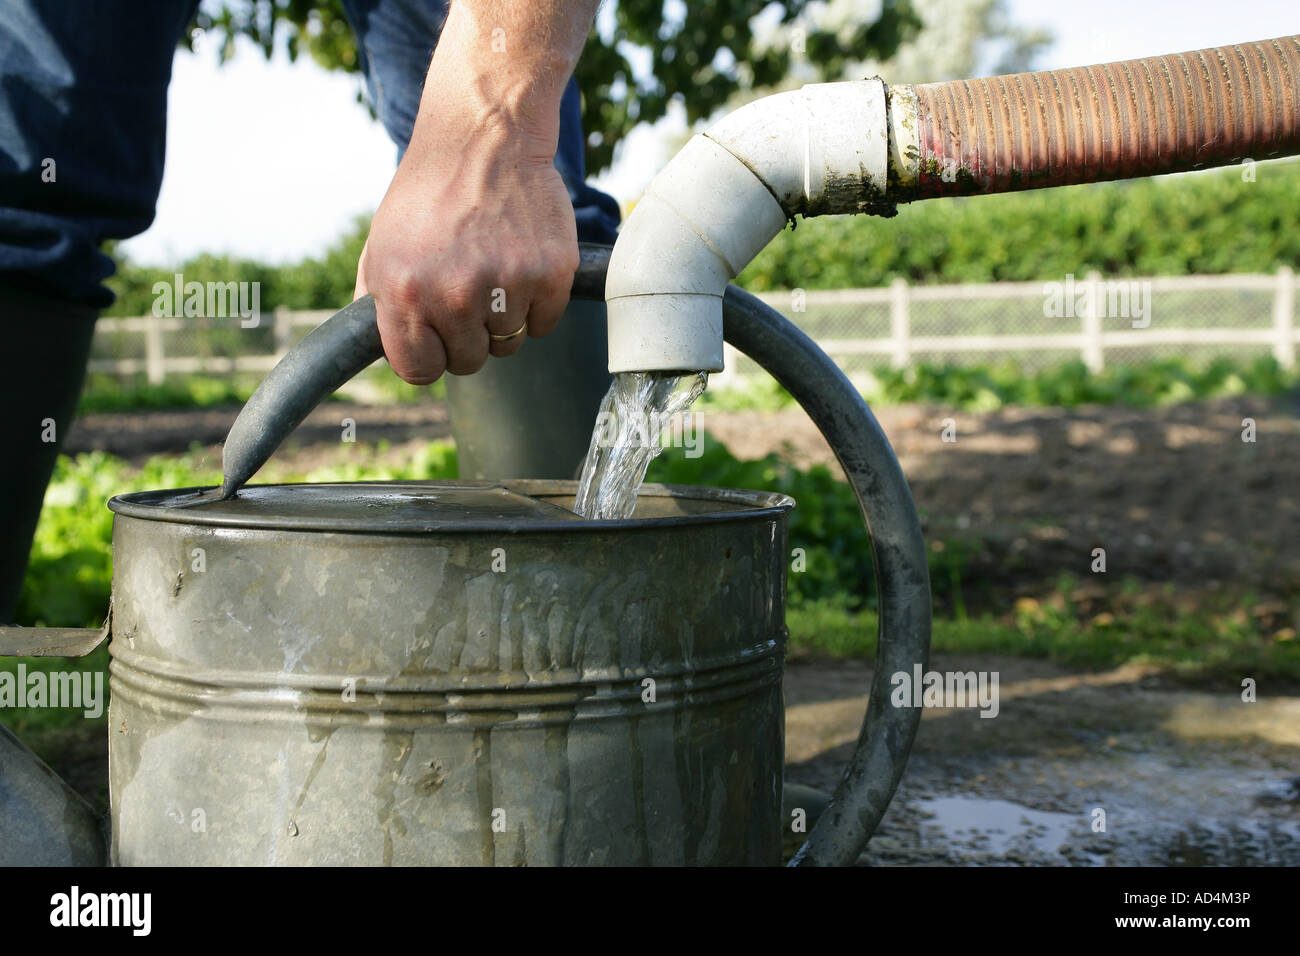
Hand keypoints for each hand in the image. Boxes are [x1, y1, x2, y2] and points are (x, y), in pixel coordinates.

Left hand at [355, 112, 578, 384]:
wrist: (483, 137)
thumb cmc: (429, 192)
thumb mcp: (381, 243)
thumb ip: (378, 301)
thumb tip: (384, 349)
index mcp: (404, 292)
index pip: (420, 370)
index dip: (429, 356)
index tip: (437, 339)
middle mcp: (453, 295)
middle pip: (469, 362)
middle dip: (468, 337)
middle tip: (470, 294)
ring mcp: (505, 285)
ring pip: (508, 343)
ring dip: (504, 318)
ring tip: (495, 270)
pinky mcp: (549, 274)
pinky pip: (544, 324)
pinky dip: (537, 304)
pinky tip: (523, 264)